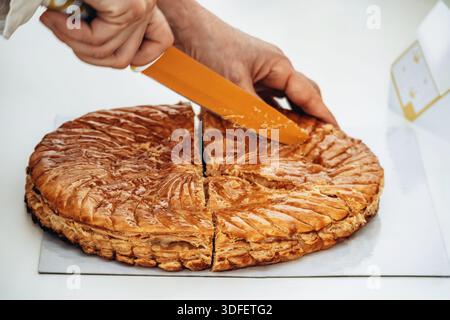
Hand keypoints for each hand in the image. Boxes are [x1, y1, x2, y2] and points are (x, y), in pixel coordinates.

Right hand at [40, 0, 172, 67]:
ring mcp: (139, 7)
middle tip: (61, 30)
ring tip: (52, 20)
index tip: (110, 49)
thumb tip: (94, 51)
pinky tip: (53, 17)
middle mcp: (146, 4)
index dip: (140, 55)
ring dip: (72, 41)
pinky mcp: (128, 7)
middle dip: (86, 53)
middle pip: (123, 57)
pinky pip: (98, 40)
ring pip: (107, 52)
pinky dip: (69, 32)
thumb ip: (101, 21)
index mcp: (141, 1)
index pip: (160, 40)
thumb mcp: (92, 4)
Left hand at [158, 0, 337, 125]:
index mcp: (278, 66)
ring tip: (295, 142)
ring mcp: (258, 76)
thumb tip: (276, 134)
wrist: (184, 31)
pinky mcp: (243, 82)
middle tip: (317, 142)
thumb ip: (256, 111)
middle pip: (300, 97)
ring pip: (281, 102)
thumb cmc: (210, 48)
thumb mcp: (235, 85)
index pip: (308, 95)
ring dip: (288, 120)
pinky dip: (268, 117)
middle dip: (311, 118)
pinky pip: (262, 103)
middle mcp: (272, 71)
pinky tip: (267, 131)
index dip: (324, 115)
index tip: (337, 132)